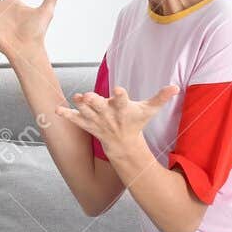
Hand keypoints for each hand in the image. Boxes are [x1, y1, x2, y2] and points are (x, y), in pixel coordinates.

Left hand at [54, 84, 178, 154]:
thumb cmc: (135, 122)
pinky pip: (75, 120)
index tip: (119, 89)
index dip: (121, 95)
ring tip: (76, 98)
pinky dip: (66, 115)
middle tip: (89, 95)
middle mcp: (108, 115)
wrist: (122, 144)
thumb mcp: (149, 110)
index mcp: (122, 109)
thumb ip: (161, 97)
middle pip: (100, 106)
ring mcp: (96, 120)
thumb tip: (176, 86)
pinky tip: (55, 110)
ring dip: (80, 106)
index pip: (122, 101)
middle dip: (94, 101)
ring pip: (86, 111)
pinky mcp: (87, 124)